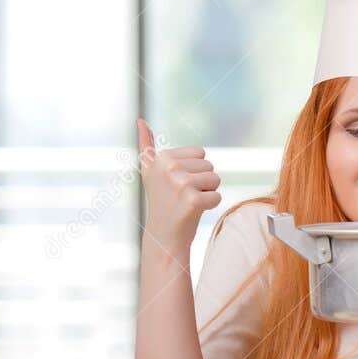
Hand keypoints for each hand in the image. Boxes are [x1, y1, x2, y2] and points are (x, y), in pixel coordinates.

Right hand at [138, 118, 220, 256]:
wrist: (163, 237)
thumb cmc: (162, 202)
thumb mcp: (151, 172)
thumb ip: (146, 146)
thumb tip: (140, 120)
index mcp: (160, 157)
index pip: (200, 153)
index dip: (193, 170)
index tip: (176, 184)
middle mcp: (167, 167)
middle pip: (209, 165)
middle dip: (201, 182)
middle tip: (182, 197)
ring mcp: (179, 183)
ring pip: (215, 179)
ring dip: (206, 193)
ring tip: (187, 204)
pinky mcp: (192, 200)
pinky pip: (217, 196)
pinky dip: (209, 206)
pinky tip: (193, 213)